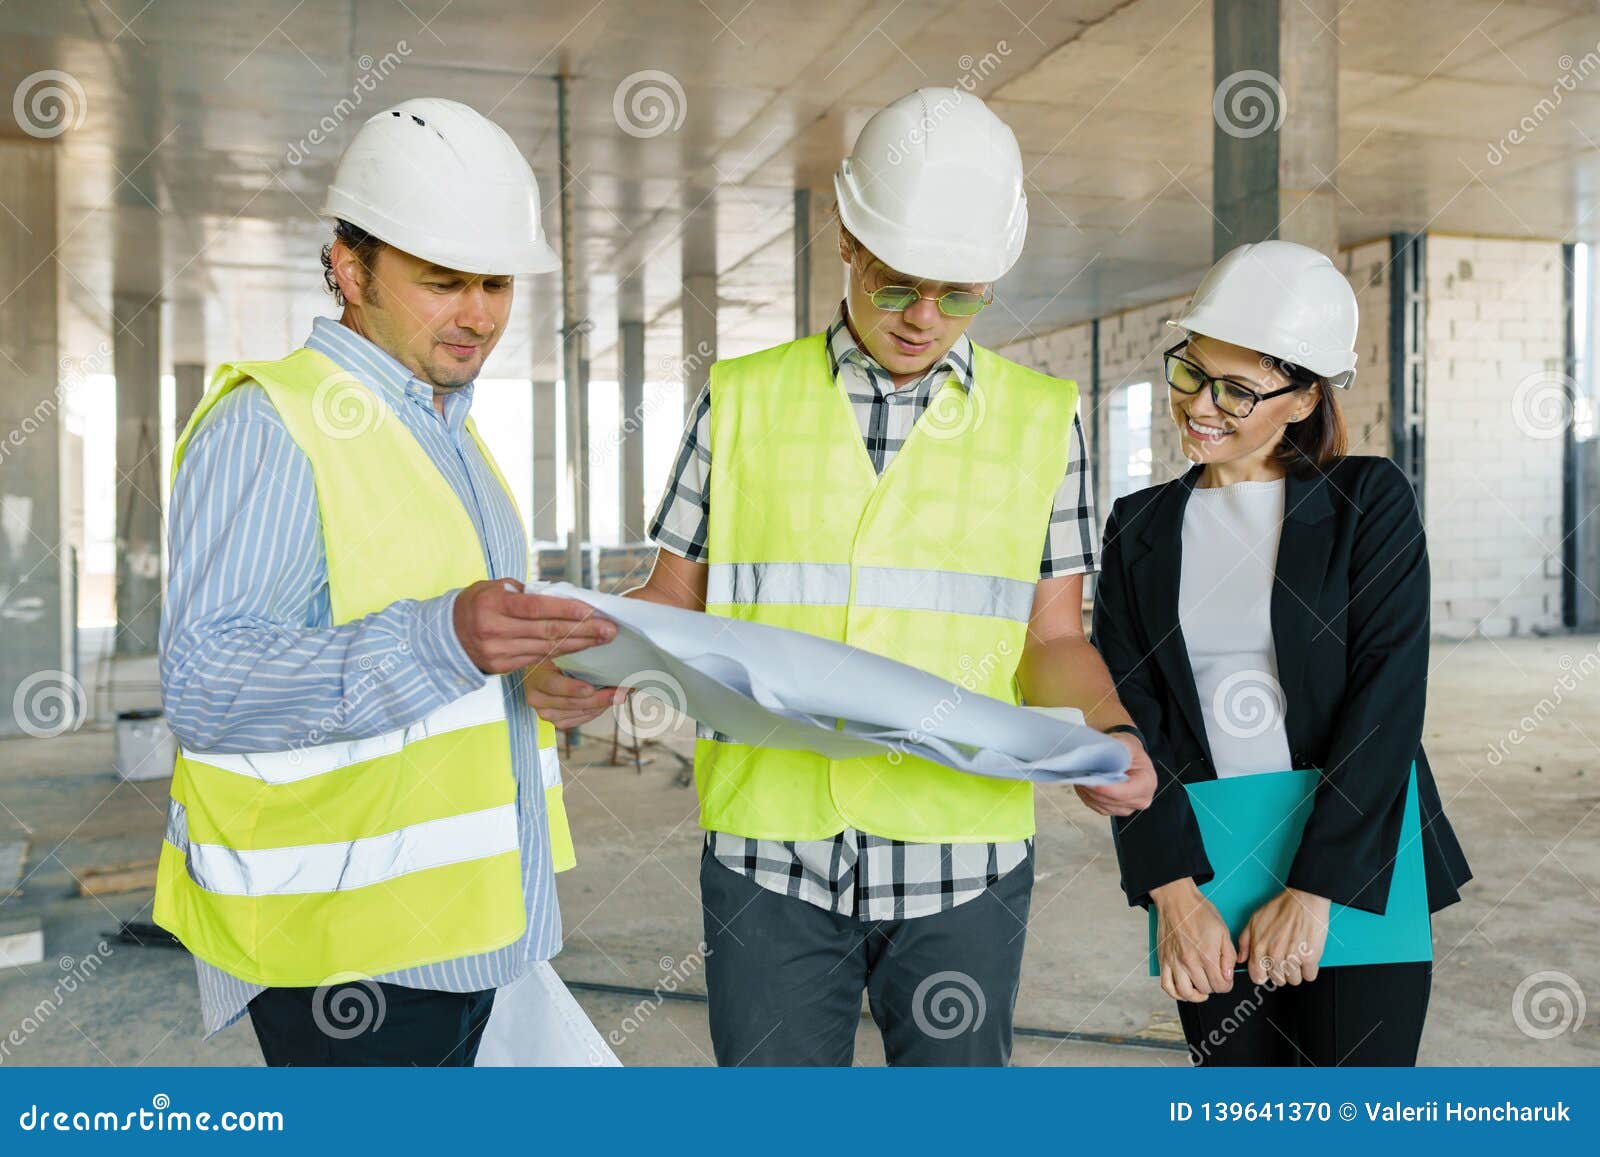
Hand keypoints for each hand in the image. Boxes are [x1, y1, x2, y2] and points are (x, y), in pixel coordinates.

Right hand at [453, 580, 616, 674]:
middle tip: (609, 630)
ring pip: (546, 649)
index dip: (568, 610)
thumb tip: (561, 596)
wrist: (444, 635)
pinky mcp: (502, 667)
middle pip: (548, 631)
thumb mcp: (495, 588)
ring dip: (578, 645)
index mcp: (494, 604)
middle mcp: (495, 630)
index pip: (538, 608)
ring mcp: (498, 651)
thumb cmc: (477, 603)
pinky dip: (560, 654)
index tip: (593, 611)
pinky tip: (579, 649)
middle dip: (583, 631)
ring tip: (601, 640)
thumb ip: (525, 592)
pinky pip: (537, 659)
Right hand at [523, 659, 628, 727]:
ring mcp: (546, 713)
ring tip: (622, 693)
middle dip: (600, 697)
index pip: (553, 685)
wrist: (540, 674)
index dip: (572, 688)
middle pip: (572, 702)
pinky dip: (598, 710)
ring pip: (581, 712)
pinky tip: (608, 701)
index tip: (591, 688)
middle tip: (622, 689)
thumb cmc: (551, 660)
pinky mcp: (557, 722)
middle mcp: (537, 699)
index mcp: (536, 678)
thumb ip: (575, 652)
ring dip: (604, 703)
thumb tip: (604, 642)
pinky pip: (583, 718)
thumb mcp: (558, 652)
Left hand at [1075, 732, 1155, 815]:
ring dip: (1088, 792)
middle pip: (1110, 799)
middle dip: (1093, 788)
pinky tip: (1083, 783)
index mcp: (1147, 783)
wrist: (1129, 757)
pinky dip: (1087, 795)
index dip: (1105, 788)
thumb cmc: (1130, 751)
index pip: (1124, 792)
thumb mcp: (1127, 743)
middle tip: (1079, 775)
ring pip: (1100, 804)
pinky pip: (1096, 806)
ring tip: (1080, 777)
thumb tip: (1096, 753)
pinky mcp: (1113, 810)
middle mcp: (1140, 799)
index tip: (1089, 780)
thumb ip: (1116, 748)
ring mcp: (1126, 807)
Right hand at [1151, 877, 1236, 1001]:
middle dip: (1213, 986)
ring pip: (1185, 993)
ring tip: (1201, 988)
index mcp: (1207, 955)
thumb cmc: (1200, 912)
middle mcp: (1189, 962)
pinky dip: (1176, 993)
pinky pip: (1166, 985)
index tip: (1226, 978)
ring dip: (1196, 995)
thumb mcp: (1223, 931)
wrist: (1177, 900)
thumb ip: (1229, 956)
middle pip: (1205, 989)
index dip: (1227, 984)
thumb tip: (1228, 975)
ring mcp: (1174, 962)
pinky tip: (1184, 990)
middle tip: (1214, 977)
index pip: (1221, 986)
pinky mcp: (1163, 960)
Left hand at [1237, 887, 1330, 986]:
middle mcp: (1275, 955)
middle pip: (1278, 980)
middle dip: (1282, 971)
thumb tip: (1242, 959)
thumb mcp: (1254, 920)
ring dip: (1297, 970)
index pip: (1257, 977)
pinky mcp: (1310, 958)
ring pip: (1294, 980)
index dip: (1264, 974)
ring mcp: (1292, 958)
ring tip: (1297, 954)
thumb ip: (1245, 941)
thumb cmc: (1281, 907)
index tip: (1269, 970)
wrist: (1304, 900)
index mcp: (1259, 948)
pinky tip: (1307, 956)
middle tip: (1286, 957)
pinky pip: (1309, 976)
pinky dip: (1310, 969)